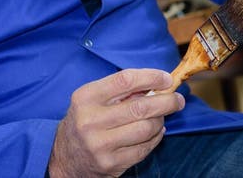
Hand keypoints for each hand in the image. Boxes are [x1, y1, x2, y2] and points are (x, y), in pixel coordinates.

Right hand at [48, 69, 184, 177]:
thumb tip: (157, 84)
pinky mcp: (111, 164)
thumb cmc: (84, 120)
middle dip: (166, 101)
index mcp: (86, 97)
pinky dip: (156, 137)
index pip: (125, 80)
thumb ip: (120, 90)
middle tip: (178, 99)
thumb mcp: (92, 99)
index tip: (167, 79)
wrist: (64, 157)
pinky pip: (144, 148)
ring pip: (146, 128)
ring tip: (162, 116)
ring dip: (161, 120)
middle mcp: (91, 121)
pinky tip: (156, 131)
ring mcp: (101, 145)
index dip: (151, 77)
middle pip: (140, 107)